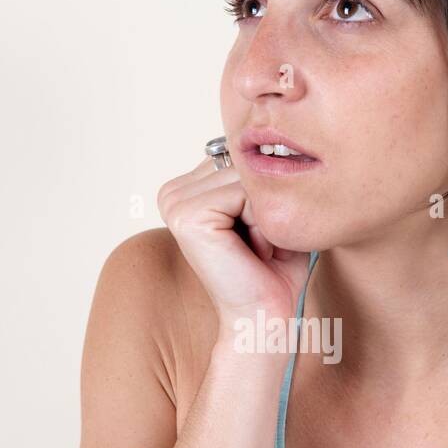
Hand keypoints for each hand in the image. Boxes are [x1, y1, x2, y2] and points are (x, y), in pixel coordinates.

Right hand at [157, 157, 311, 332]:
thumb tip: (266, 131)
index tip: (257, 232)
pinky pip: (242, 190)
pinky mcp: (185, 216)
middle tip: (259, 243)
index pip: (239, 154)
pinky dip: (260, 219)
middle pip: (240, 160)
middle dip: (264, 200)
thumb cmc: (275, 268)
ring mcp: (173, 203)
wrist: (266, 315)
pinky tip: (251, 248)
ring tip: (256, 246)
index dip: (262, 192)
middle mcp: (172, 192)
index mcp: (187, 188)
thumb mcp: (269, 207)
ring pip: (244, 174)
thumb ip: (260, 171)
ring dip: (265, 212)